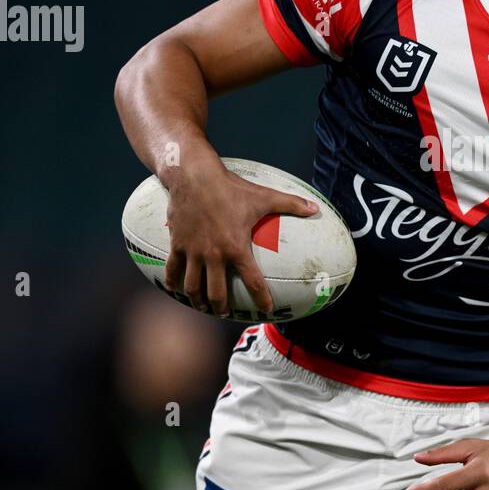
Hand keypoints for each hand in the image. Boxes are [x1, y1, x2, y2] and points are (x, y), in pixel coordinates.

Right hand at [163, 161, 318, 316]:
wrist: (194, 176)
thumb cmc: (231, 187)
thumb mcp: (263, 196)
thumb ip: (291, 204)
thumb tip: (316, 208)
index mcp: (236, 247)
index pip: (252, 281)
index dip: (261, 298)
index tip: (267, 309)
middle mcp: (214, 254)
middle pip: (216, 292)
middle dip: (221, 307)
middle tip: (225, 313)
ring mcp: (193, 251)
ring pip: (193, 286)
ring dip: (198, 300)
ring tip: (202, 306)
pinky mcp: (177, 244)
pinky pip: (173, 269)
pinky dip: (172, 281)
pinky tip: (174, 288)